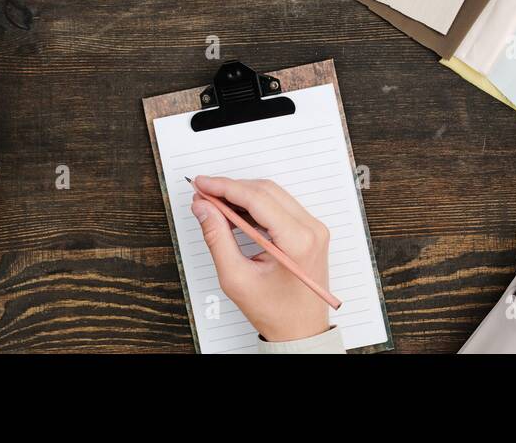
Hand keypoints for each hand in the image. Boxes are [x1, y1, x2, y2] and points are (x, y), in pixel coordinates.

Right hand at [191, 175, 330, 343]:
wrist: (301, 331)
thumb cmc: (274, 312)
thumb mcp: (237, 278)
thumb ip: (217, 238)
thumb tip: (203, 208)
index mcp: (297, 241)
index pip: (257, 199)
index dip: (225, 187)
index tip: (201, 184)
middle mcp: (311, 229)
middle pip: (265, 191)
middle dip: (231, 188)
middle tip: (203, 193)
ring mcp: (314, 228)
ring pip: (273, 195)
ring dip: (242, 194)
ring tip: (214, 202)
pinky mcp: (310, 230)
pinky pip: (281, 206)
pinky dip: (256, 205)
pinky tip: (235, 211)